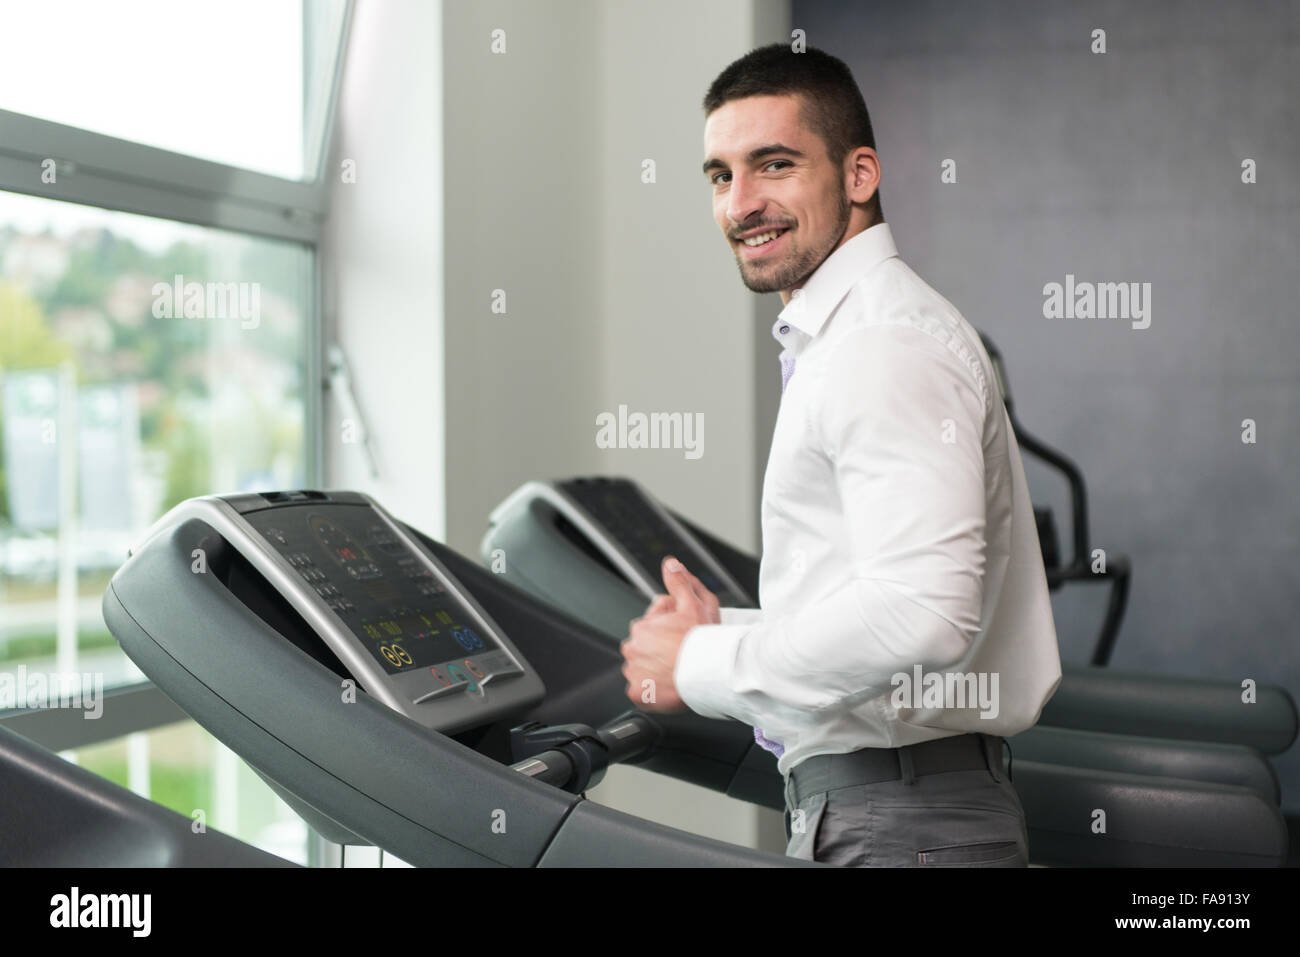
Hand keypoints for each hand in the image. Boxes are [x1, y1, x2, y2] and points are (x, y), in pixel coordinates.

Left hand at [621, 556, 721, 711]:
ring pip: (642, 669)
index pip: (651, 625)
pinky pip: (641, 691)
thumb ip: (678, 582)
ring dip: (655, 669)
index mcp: (642, 627)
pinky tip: (668, 685)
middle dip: (659, 649)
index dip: (669, 628)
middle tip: (681, 654)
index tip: (683, 636)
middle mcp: (633, 649)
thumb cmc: (703, 641)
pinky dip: (652, 690)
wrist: (710, 673)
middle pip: (644, 648)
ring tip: (677, 670)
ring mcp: (634, 673)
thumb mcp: (693, 603)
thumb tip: (669, 564)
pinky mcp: (638, 694)